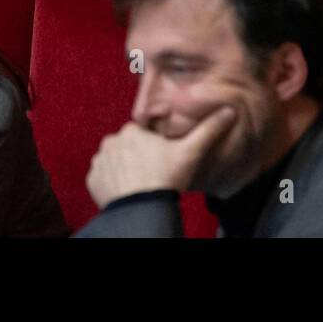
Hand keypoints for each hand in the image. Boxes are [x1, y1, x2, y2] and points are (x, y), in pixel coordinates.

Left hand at [86, 106, 236, 208]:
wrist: (141, 210)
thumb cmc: (165, 177)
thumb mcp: (191, 151)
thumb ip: (209, 129)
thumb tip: (229, 111)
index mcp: (132, 131)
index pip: (142, 130)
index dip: (153, 142)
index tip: (162, 154)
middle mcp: (111, 142)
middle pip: (127, 144)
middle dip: (138, 154)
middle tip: (154, 169)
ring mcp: (100, 163)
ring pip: (114, 159)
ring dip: (124, 167)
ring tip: (141, 181)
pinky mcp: (93, 181)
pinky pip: (103, 177)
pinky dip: (112, 182)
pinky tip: (127, 190)